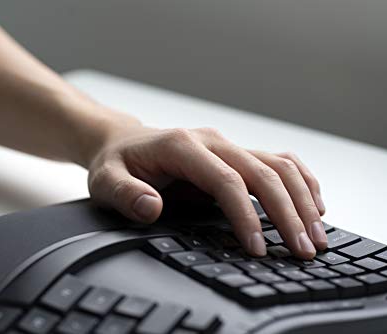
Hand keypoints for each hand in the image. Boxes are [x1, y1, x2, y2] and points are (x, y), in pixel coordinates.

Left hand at [88, 125, 326, 259]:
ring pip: (278, 165)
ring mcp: (226, 145)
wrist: (122, 142)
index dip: (245, 215)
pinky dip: (301, 180)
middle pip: (262, 172)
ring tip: (315, 235)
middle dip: (287, 212)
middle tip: (301, 250)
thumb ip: (126, 194)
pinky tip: (314, 204)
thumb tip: (153, 208)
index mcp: (182, 146)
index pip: (226, 180)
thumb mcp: (106, 180)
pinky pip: (277, 161)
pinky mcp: (234, 154)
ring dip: (302, 198)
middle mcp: (211, 141)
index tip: (258, 248)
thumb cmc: (116, 163)